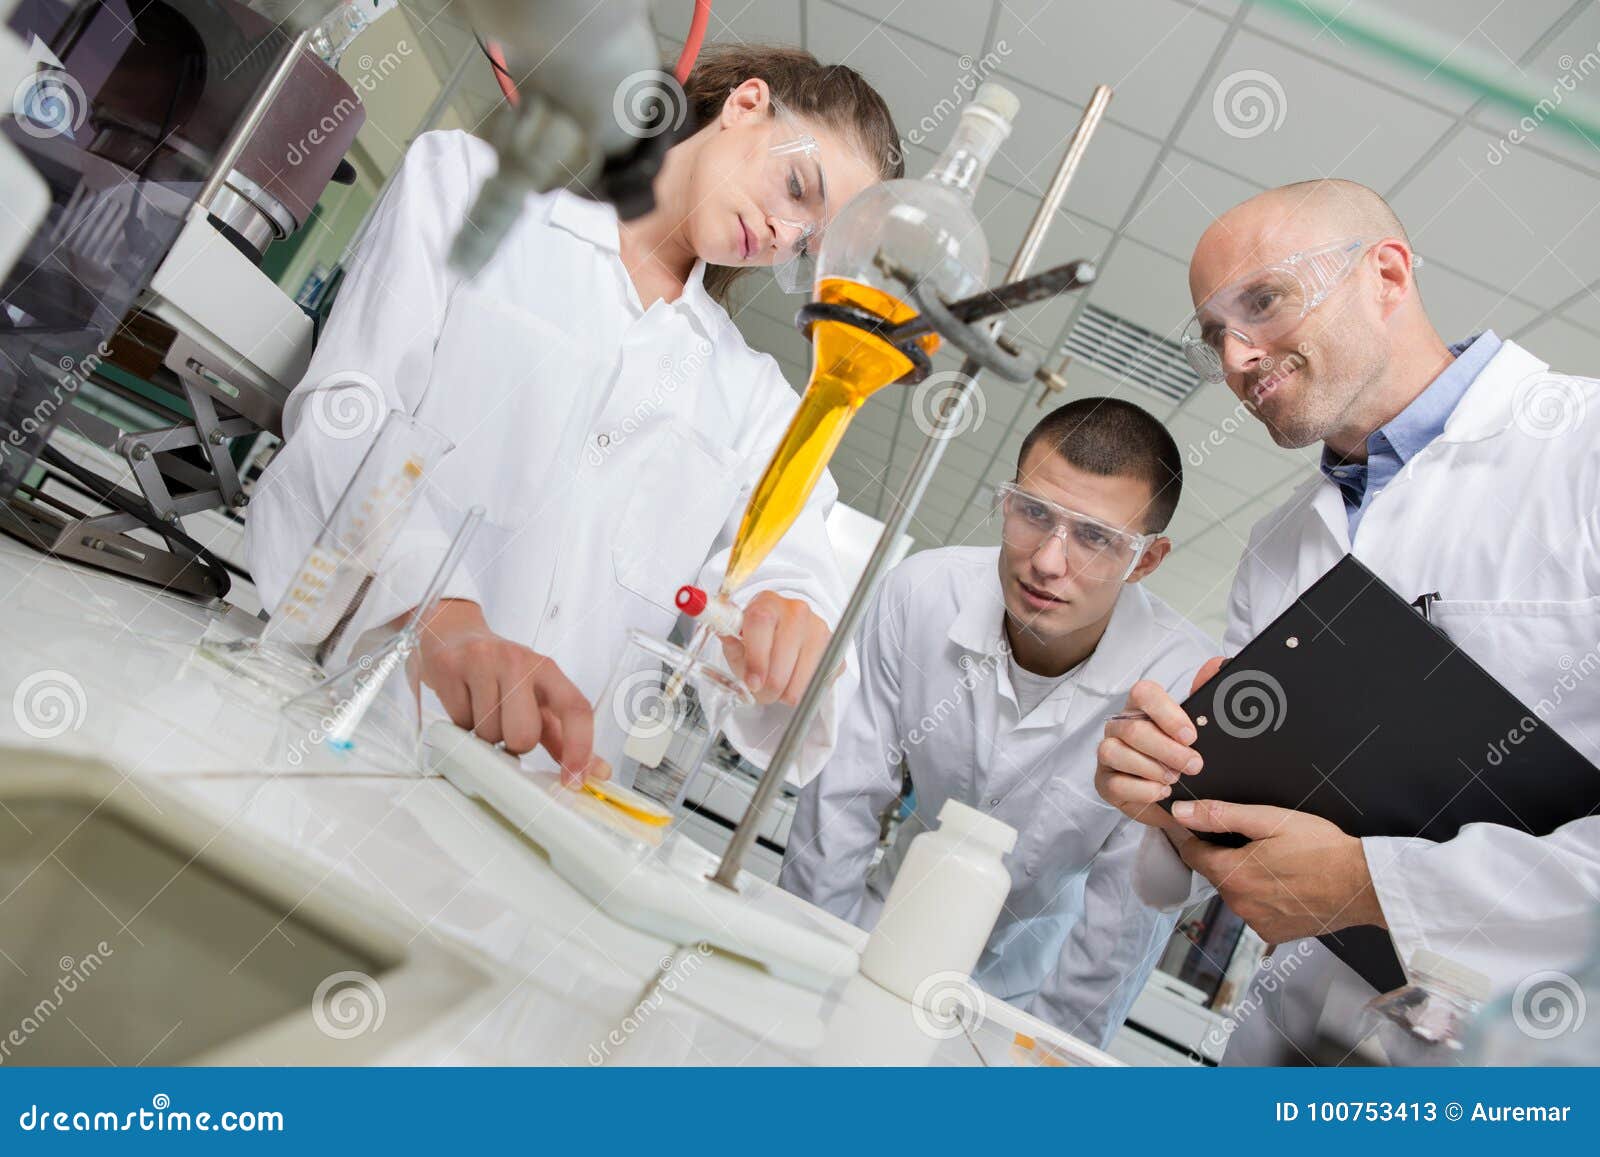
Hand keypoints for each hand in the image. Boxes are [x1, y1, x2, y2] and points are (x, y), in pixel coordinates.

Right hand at [418, 599, 601, 785]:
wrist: (455, 636)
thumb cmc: (502, 673)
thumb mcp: (537, 698)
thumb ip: (564, 736)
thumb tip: (597, 771)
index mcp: (548, 669)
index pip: (575, 708)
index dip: (579, 748)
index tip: (574, 779)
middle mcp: (519, 660)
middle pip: (524, 735)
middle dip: (514, 744)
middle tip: (507, 725)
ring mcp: (483, 661)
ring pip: (488, 734)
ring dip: (484, 734)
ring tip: (481, 709)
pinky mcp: (450, 666)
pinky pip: (459, 722)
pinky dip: (461, 723)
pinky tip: (464, 701)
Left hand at [720, 591, 830, 705]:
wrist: (788, 632)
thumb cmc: (759, 638)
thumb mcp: (737, 639)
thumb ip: (729, 639)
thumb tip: (723, 631)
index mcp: (767, 603)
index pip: (761, 623)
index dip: (756, 658)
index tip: (752, 682)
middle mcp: (797, 611)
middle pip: (783, 658)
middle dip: (769, 686)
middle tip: (761, 692)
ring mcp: (819, 628)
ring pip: (803, 678)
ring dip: (787, 693)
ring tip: (778, 687)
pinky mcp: (835, 647)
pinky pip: (819, 682)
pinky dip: (805, 691)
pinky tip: (795, 681)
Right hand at [1094, 657, 1224, 832]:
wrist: (1180, 797)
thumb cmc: (1183, 758)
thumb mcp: (1199, 730)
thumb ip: (1206, 697)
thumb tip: (1216, 664)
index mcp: (1141, 707)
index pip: (1143, 693)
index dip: (1167, 714)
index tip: (1191, 736)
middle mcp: (1120, 726)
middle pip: (1133, 729)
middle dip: (1168, 750)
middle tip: (1194, 765)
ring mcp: (1108, 753)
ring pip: (1116, 753)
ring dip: (1152, 769)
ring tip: (1175, 779)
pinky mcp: (1104, 782)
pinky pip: (1116, 784)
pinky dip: (1143, 790)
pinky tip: (1161, 792)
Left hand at [1170, 800, 1385, 942]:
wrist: (1363, 884)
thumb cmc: (1322, 848)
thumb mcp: (1269, 820)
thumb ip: (1220, 815)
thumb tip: (1181, 813)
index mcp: (1233, 874)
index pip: (1192, 854)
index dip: (1197, 837)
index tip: (1209, 828)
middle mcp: (1239, 904)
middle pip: (1216, 874)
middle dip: (1229, 857)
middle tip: (1261, 843)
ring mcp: (1256, 922)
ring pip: (1237, 893)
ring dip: (1247, 878)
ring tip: (1280, 864)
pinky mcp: (1274, 933)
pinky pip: (1256, 911)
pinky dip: (1265, 898)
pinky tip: (1288, 885)